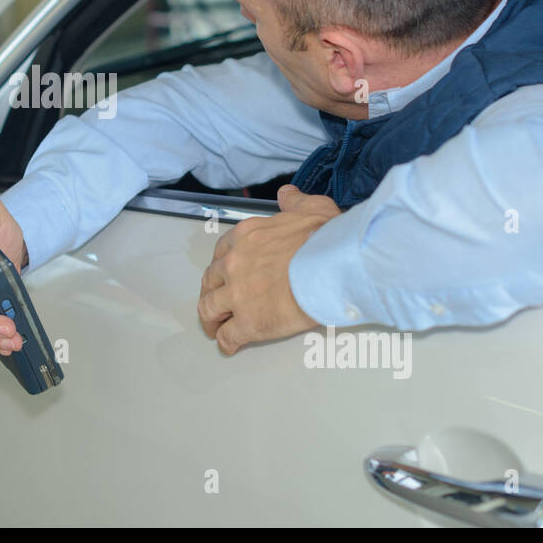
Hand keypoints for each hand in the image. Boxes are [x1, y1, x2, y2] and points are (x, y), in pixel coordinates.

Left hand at [198, 184, 339, 354]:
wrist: (332, 265)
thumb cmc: (325, 239)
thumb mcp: (312, 208)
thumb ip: (295, 203)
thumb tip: (287, 195)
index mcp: (247, 236)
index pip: (222, 252)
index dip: (222, 266)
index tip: (225, 274)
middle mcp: (235, 263)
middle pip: (211, 280)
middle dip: (211, 292)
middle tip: (217, 302)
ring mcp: (238, 294)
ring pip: (210, 308)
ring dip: (210, 319)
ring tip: (215, 327)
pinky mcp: (248, 322)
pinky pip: (228, 336)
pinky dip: (226, 342)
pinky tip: (229, 346)